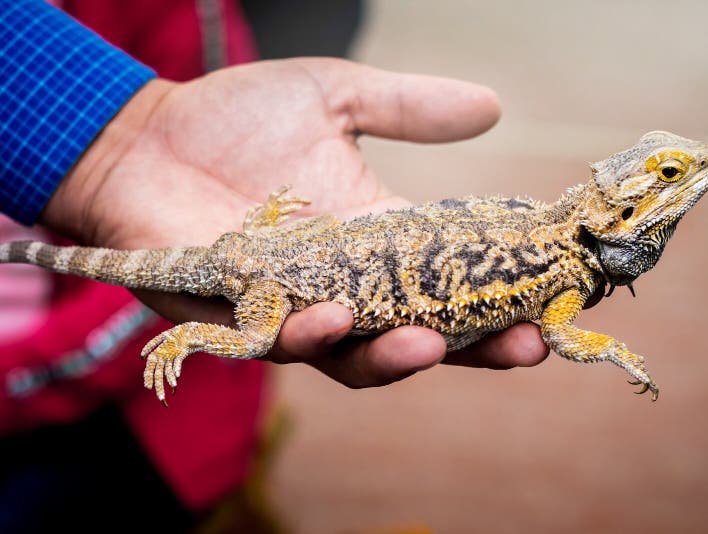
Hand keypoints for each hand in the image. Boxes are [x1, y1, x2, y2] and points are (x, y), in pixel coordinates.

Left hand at [42, 58, 549, 386]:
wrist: (143, 135)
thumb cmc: (236, 119)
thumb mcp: (335, 98)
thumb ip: (408, 109)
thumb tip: (494, 107)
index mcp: (373, 244)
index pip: (447, 282)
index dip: (497, 297)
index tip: (553, 298)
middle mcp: (341, 288)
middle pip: (416, 335)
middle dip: (470, 349)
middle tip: (524, 346)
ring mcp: (288, 309)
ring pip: (350, 355)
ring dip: (392, 356)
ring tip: (428, 344)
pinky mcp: (231, 320)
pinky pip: (275, 343)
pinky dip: (306, 337)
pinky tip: (330, 316)